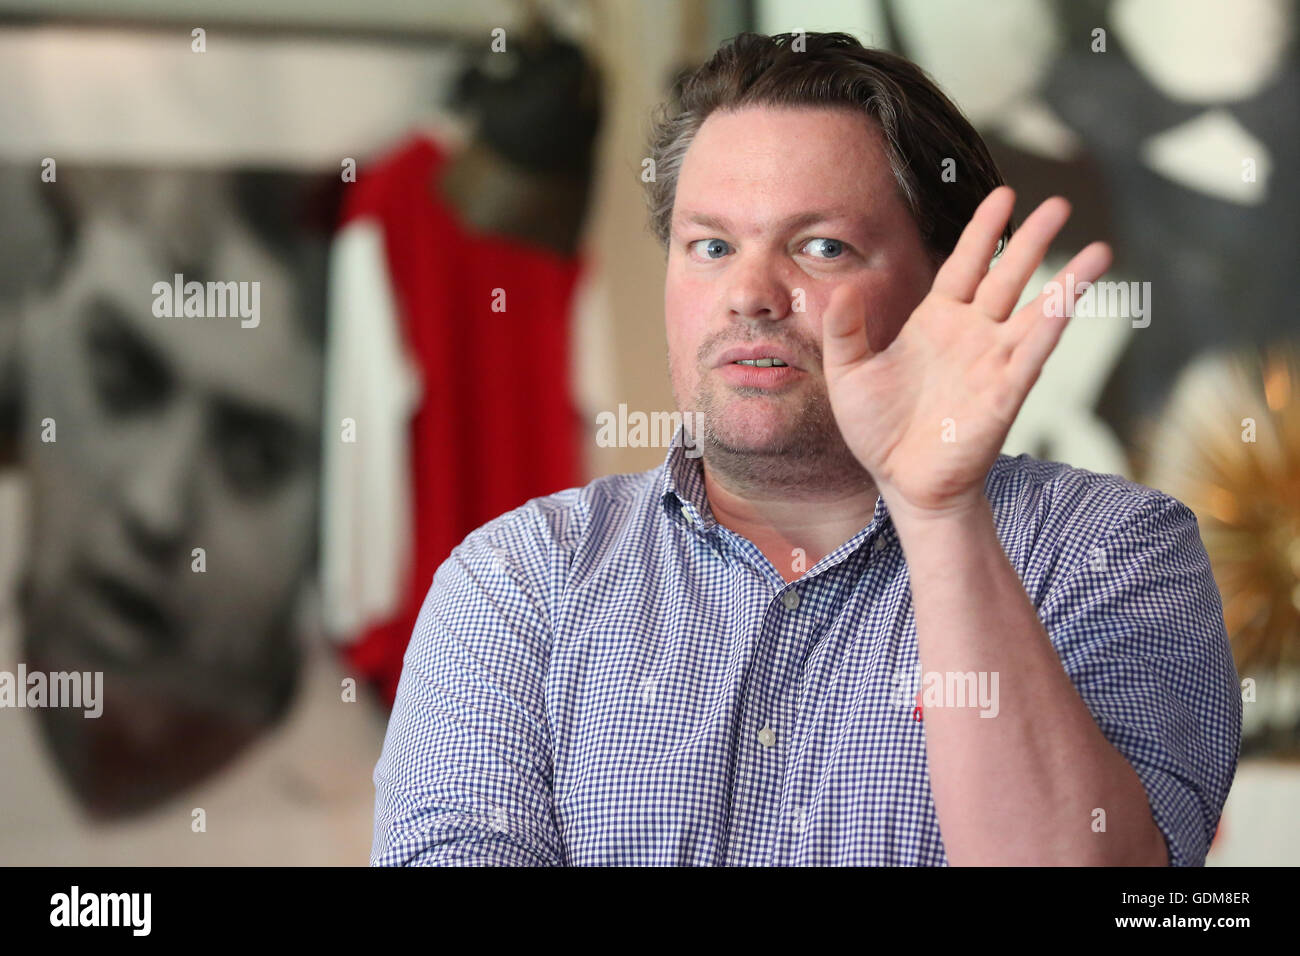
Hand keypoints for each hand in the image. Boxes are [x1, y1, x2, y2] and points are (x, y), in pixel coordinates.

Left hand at [821, 186, 1111, 519]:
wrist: (902, 483)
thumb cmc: (877, 431)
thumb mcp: (848, 375)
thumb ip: (845, 332)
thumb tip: (844, 288)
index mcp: (934, 322)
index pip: (964, 265)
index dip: (983, 231)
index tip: (1004, 194)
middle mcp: (970, 335)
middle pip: (1008, 276)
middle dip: (1032, 241)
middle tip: (1060, 204)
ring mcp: (992, 361)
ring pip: (1036, 311)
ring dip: (1067, 281)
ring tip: (1098, 249)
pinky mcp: (1005, 392)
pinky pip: (1033, 352)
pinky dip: (1053, 324)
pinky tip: (1072, 297)